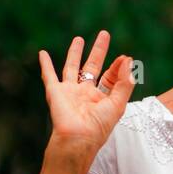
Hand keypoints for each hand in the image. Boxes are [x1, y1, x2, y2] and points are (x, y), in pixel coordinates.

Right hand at [37, 30, 135, 153]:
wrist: (77, 138)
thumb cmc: (99, 126)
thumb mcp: (118, 104)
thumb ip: (125, 83)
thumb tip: (129, 61)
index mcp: (101, 98)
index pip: (110, 77)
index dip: (118, 67)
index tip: (124, 58)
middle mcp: (85, 93)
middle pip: (92, 67)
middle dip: (98, 51)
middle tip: (104, 34)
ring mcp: (70, 92)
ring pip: (72, 67)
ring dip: (75, 53)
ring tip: (79, 38)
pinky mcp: (55, 92)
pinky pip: (49, 75)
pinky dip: (45, 65)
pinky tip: (43, 53)